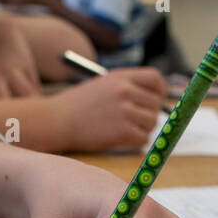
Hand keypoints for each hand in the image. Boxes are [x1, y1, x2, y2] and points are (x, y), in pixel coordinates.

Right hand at [52, 68, 166, 150]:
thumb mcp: (103, 85)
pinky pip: (143, 138)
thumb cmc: (79, 105)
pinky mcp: (122, 131)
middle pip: (156, 104)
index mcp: (121, 77)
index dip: (159, 90)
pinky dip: (135, 141)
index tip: (154, 100)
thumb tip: (156, 100)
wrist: (57, 120)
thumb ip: (128, 87)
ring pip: (152, 122)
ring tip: (124, 128)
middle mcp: (125, 91)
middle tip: (134, 120)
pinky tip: (120, 138)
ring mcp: (124, 111)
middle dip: (149, 113)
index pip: (156, 78)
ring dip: (142, 128)